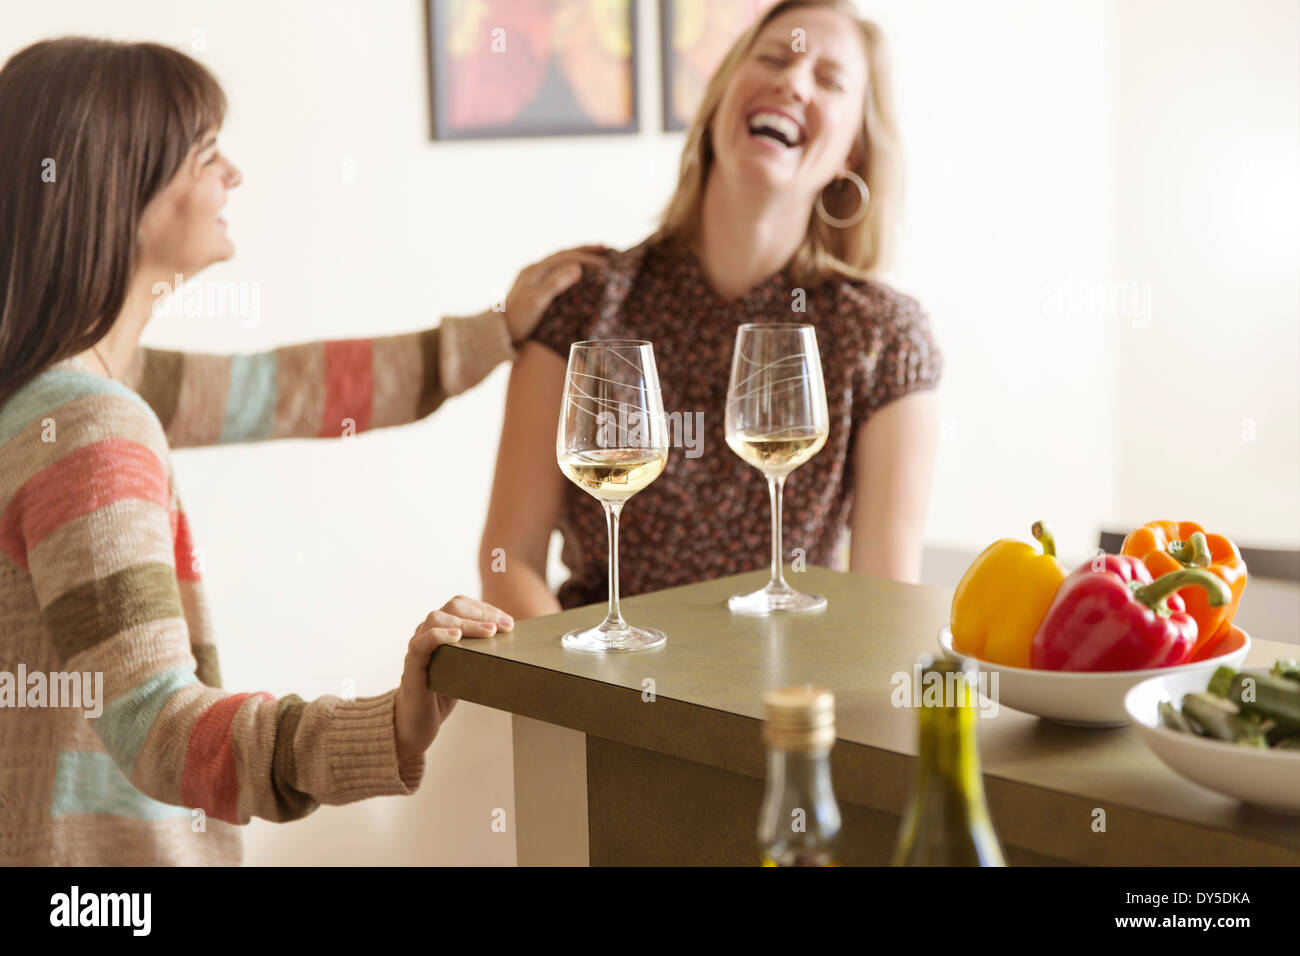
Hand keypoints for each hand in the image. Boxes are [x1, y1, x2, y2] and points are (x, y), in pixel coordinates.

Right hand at [394, 595, 514, 763]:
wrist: (416, 724)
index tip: (508, 620)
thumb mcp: (467, 668)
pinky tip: (457, 637)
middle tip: (506, 626)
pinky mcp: (412, 667)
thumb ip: (480, 652)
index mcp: (440, 630)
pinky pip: (421, 643)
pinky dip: (439, 636)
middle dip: (482, 613)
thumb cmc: (443, 693)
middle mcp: (426, 633)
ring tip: (489, 632)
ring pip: (436, 619)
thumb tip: (513, 643)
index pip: (461, 605)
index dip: (485, 608)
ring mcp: (417, 648)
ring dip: (467, 623)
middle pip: (452, 607)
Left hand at [503, 245, 609, 343]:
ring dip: (579, 257)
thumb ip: (555, 283)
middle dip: (585, 251)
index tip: (607, 265)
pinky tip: (578, 274)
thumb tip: (577, 267)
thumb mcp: (537, 302)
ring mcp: (533, 279)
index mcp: (535, 270)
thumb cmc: (517, 320)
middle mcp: (534, 270)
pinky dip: (570, 268)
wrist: (497, 334)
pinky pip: (556, 272)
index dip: (588, 259)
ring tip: (596, 258)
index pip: (565, 257)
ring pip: (559, 262)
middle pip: (563, 254)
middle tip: (606, 250)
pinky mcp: (534, 288)